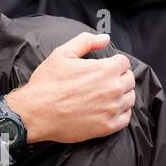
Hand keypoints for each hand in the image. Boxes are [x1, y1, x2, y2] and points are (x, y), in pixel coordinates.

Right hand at [7, 33, 134, 143]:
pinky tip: (109, 110)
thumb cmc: (47, 83)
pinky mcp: (107, 127)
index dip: (114, 63)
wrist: (35, 113)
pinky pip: (126, 118)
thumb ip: (86, 42)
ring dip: (122, 95)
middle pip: (129, 80)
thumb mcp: (62, 53)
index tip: (104, 68)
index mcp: (106, 69)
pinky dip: (121, 113)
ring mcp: (112, 109)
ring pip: (130, 99)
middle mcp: (113, 89)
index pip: (124, 62)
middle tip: (103, 82)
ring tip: (106, 96)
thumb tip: (105, 38)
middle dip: (119, 78)